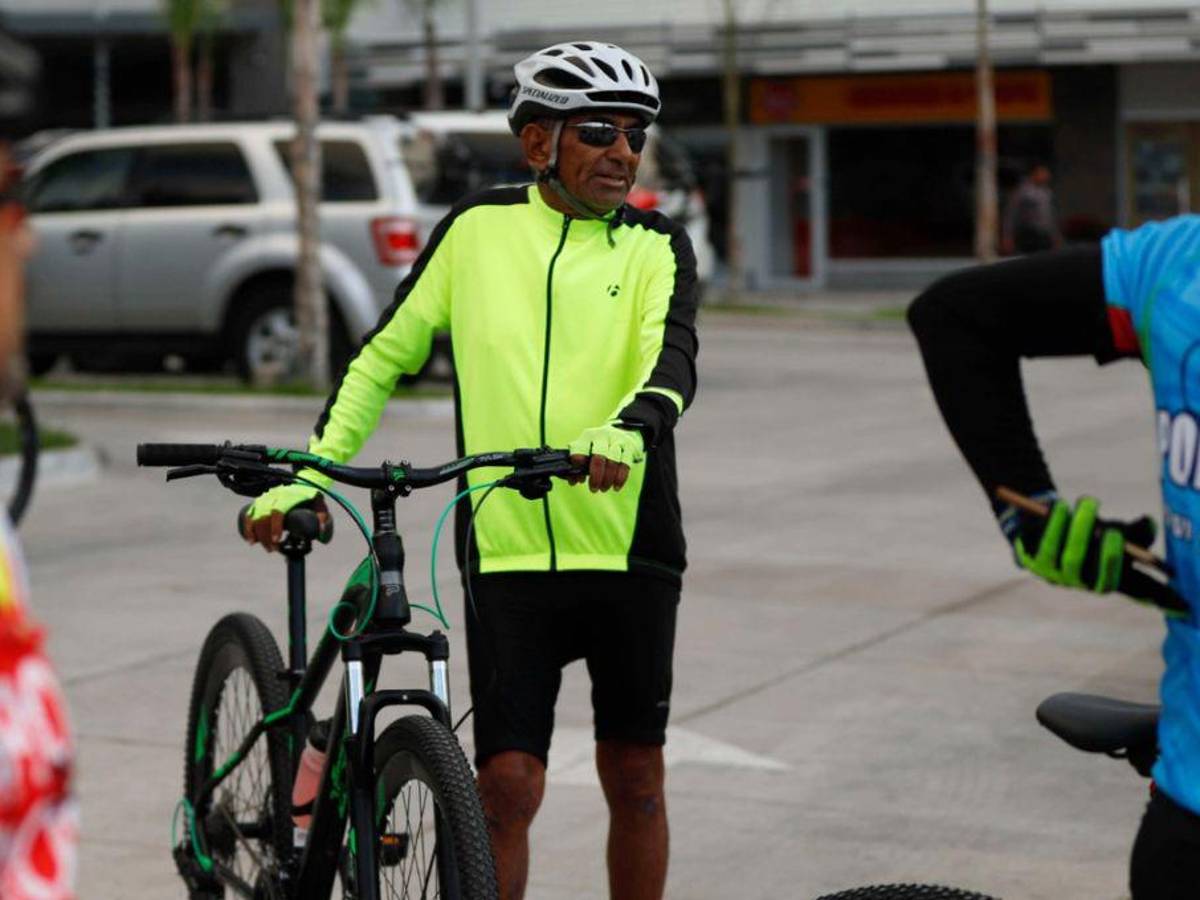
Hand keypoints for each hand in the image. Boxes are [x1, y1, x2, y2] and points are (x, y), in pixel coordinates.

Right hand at [242, 485, 327, 552]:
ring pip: (254, 515)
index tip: (277, 540)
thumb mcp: (321, 505)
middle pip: (264, 515)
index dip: (275, 526)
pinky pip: (248, 514)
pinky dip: (247, 527)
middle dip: (265, 535)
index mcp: (289, 496)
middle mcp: (275, 495)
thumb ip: (323, 519)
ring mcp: (266, 498)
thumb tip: (322, 535)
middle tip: (273, 550)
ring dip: (256, 533)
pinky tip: (250, 540)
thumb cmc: (312, 498)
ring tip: (266, 548)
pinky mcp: (259, 502)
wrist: (303, 483)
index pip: (278, 510)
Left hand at [567, 423, 643, 492]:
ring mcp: (617, 440)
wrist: (622, 432)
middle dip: (595, 476)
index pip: (579, 450)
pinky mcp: (630, 447)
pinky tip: (616, 487)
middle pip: (598, 458)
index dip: (578, 467)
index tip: (579, 480)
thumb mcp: (587, 448)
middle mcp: (602, 436)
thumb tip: (572, 481)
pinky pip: (625, 464)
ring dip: (607, 479)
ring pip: (613, 462)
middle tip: (593, 489)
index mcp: (588, 436)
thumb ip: (577, 463)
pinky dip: (620, 478)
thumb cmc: (598, 446)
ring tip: (603, 489)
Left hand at [1007, 494, 1185, 614]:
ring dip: (1081, 528)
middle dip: (1109, 555)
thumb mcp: (1112, 528)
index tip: (1187, 608)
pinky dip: (1054, 523)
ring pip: (1072, 557)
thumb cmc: (1084, 529)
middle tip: (1112, 532)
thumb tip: (1149, 525)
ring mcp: (1059, 576)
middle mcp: (1086, 582)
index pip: (1141, 591)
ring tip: (1087, 503)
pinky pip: (1045, 545)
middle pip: (1102, 578)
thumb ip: (1132, 531)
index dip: (1162, 599)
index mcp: (1112, 576)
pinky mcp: (1034, 562)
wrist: (1040, 522)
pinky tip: (1058, 507)